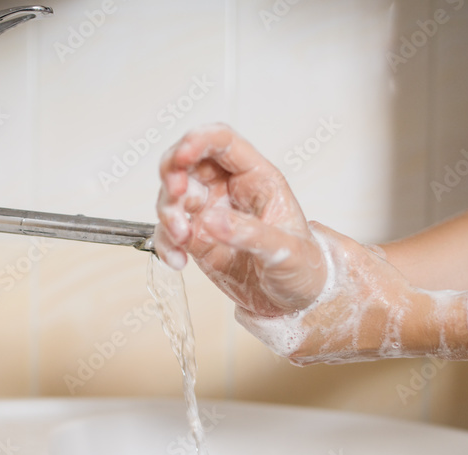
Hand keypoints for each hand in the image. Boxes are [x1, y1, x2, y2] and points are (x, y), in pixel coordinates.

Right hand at [155, 124, 326, 316]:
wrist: (294, 300)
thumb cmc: (302, 267)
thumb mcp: (285, 251)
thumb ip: (250, 234)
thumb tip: (212, 220)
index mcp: (257, 178)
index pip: (224, 143)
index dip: (200, 141)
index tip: (184, 155)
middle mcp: (230, 189)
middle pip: (189, 162)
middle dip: (173, 172)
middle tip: (175, 192)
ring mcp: (210, 213)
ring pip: (174, 195)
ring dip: (168, 212)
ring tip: (181, 238)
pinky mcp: (197, 239)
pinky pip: (169, 232)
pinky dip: (165, 244)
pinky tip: (177, 261)